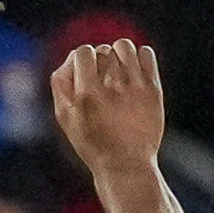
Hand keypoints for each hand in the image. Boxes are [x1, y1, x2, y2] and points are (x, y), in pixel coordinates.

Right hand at [50, 38, 164, 184]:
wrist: (126, 166)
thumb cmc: (92, 143)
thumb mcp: (65, 118)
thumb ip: (61, 84)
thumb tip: (71, 59)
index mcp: (86, 93)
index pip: (83, 52)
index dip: (83, 60)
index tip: (86, 73)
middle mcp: (111, 87)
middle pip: (104, 49)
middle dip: (101, 60)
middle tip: (103, 80)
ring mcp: (134, 86)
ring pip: (124, 46)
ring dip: (119, 54)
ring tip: (119, 72)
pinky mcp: (152, 89)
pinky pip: (146, 53)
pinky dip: (140, 57)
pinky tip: (134, 73)